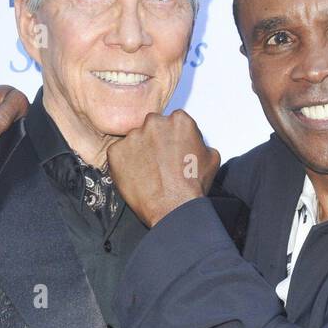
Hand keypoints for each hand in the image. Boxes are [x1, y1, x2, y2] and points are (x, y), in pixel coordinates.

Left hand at [107, 110, 220, 228]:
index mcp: (178, 120)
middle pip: (152, 127)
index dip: (172, 138)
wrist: (173, 208)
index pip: (173, 122)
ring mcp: (133, 136)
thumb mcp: (211, 158)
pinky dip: (124, 164)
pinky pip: (118, 154)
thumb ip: (199, 141)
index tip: (172, 150)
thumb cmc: (192, 186)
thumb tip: (193, 143)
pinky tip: (136, 177)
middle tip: (160, 163)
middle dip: (154, 142)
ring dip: (139, 152)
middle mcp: (154, 122)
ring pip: (134, 140)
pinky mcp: (116, 152)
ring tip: (148, 174)